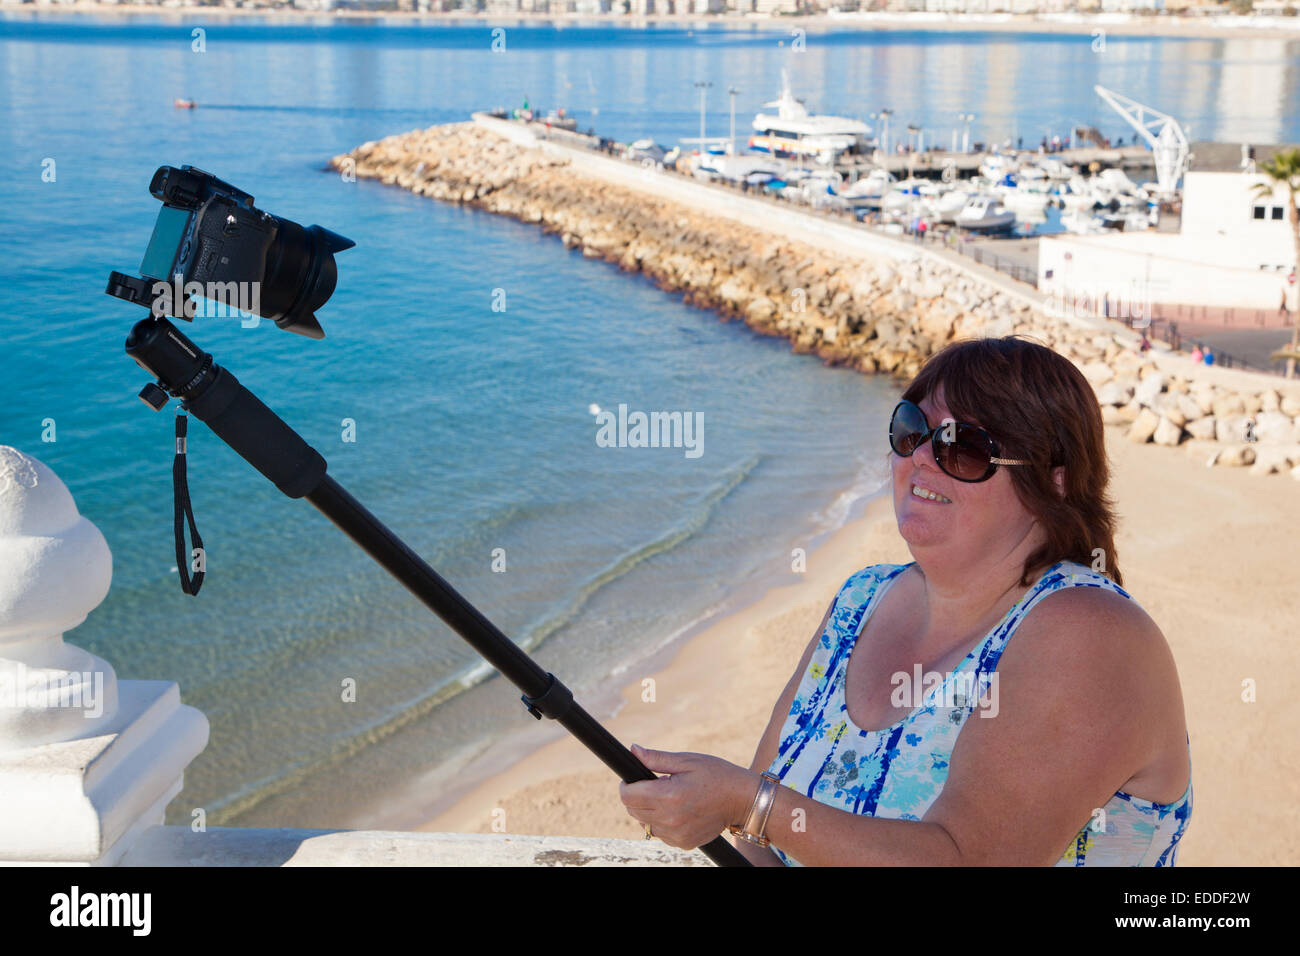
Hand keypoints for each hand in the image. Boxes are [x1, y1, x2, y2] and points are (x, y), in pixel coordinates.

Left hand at [618, 743, 755, 850]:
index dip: (626, 785)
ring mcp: (676, 834)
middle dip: (637, 796)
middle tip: (654, 785)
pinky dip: (662, 823)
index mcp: (668, 795)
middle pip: (632, 810)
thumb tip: (633, 750)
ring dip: (648, 811)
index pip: (627, 796)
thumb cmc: (716, 775)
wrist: (742, 801)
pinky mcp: (683, 843)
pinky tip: (677, 811)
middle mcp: (670, 818)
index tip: (632, 779)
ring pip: (644, 824)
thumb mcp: (687, 761)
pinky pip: (660, 834)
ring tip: (668, 797)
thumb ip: (656, 758)